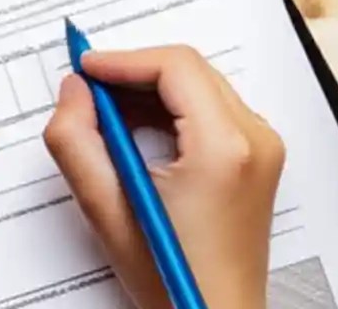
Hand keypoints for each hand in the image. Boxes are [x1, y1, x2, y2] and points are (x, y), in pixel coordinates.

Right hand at [43, 46, 284, 308]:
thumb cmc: (173, 278)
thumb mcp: (106, 208)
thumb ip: (75, 139)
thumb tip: (75, 89)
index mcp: (225, 149)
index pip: (175, 67)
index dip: (123, 59)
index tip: (85, 67)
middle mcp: (255, 140)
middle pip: (189, 71)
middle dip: (133, 72)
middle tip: (87, 89)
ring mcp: (262, 148)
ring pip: (199, 86)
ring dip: (150, 89)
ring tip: (105, 113)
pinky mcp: (257, 157)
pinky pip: (211, 109)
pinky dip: (170, 108)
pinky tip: (135, 128)